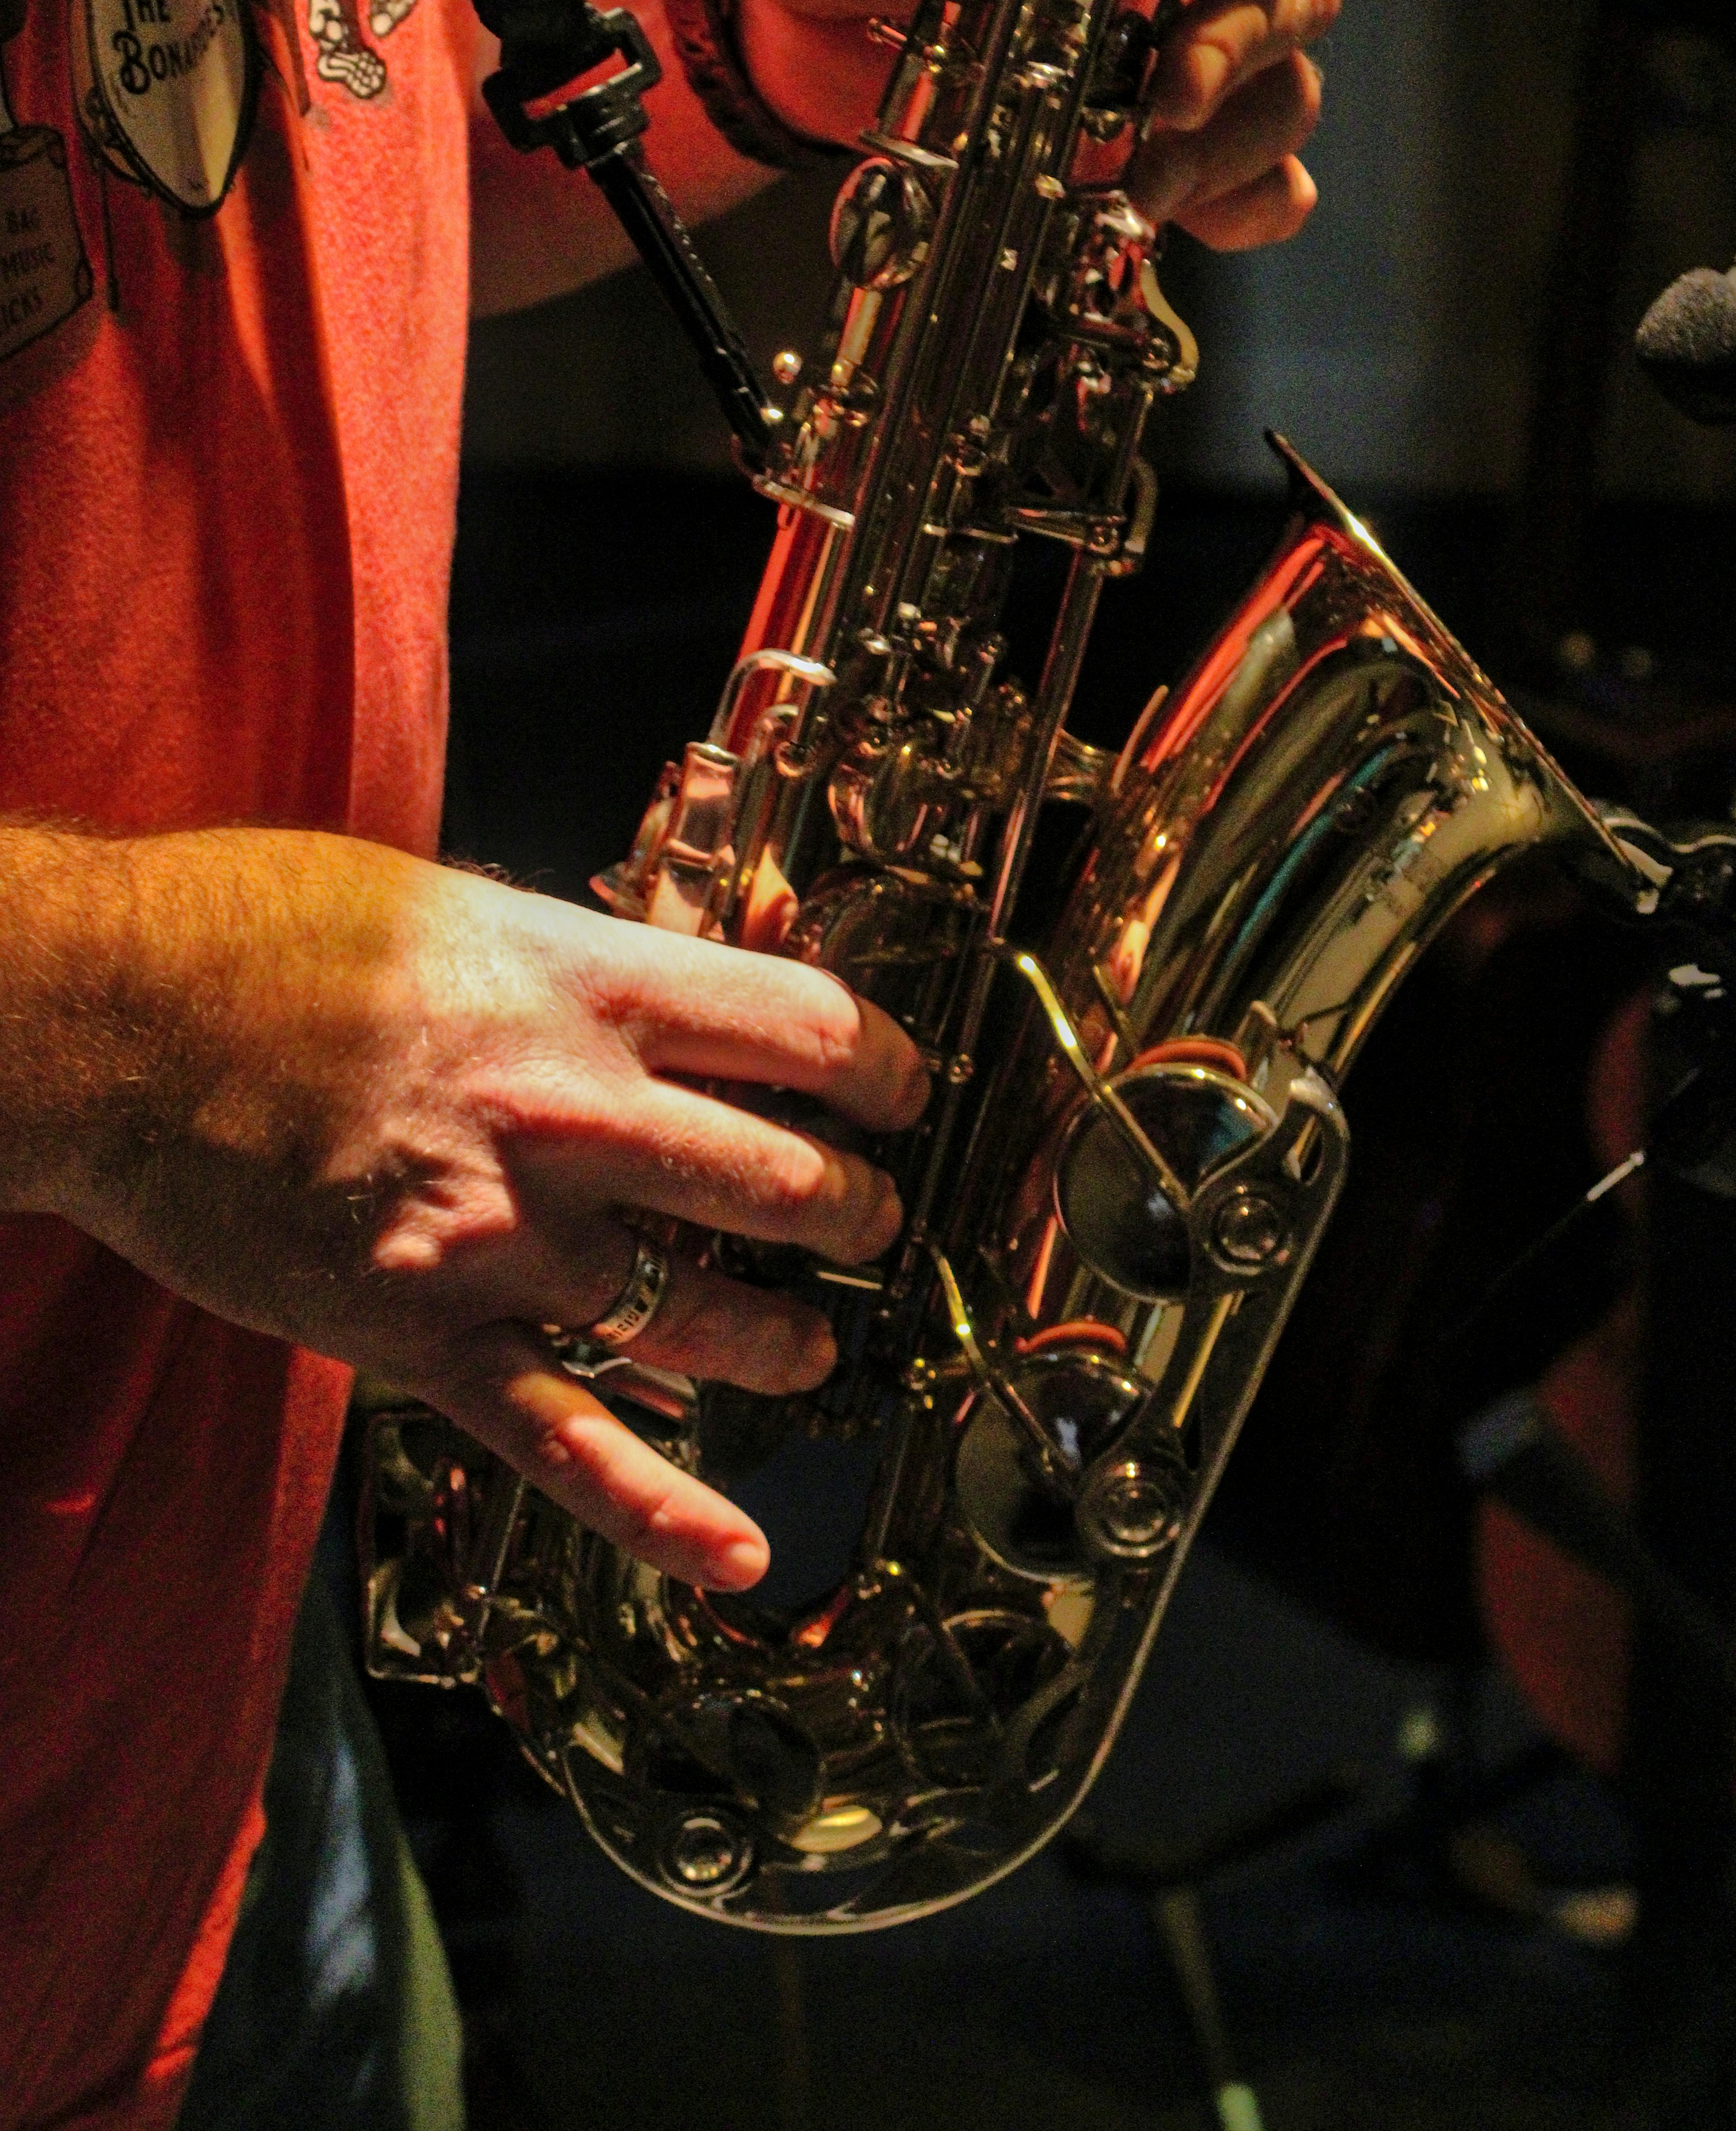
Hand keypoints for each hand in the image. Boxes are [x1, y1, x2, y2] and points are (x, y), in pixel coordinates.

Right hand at [16, 828, 926, 1592]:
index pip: (812, 1030)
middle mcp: (573, 1114)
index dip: (889, 1070)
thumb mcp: (466, 900)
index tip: (903, 1094)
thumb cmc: (270, 931)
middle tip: (868, 1224)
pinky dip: (657, 1508)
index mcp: (592, 986)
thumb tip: (687, 978)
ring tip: (807, 1345)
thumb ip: (586, 954)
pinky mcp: (423, 1333)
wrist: (112, 1014)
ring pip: (706, 1317)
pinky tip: (735, 1556)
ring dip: (784, 1341)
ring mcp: (502, 1236)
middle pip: (788, 1183)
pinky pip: (565, 1438)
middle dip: (857, 1215)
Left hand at [721, 0, 1339, 252]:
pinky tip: (1168, 216)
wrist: (781, 4)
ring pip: (1279, 92)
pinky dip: (1238, 206)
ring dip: (1227, 143)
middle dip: (1242, 42)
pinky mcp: (1150, 147)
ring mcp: (1176, 53)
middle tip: (1167, 93)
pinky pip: (1255, 185)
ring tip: (1139, 180)